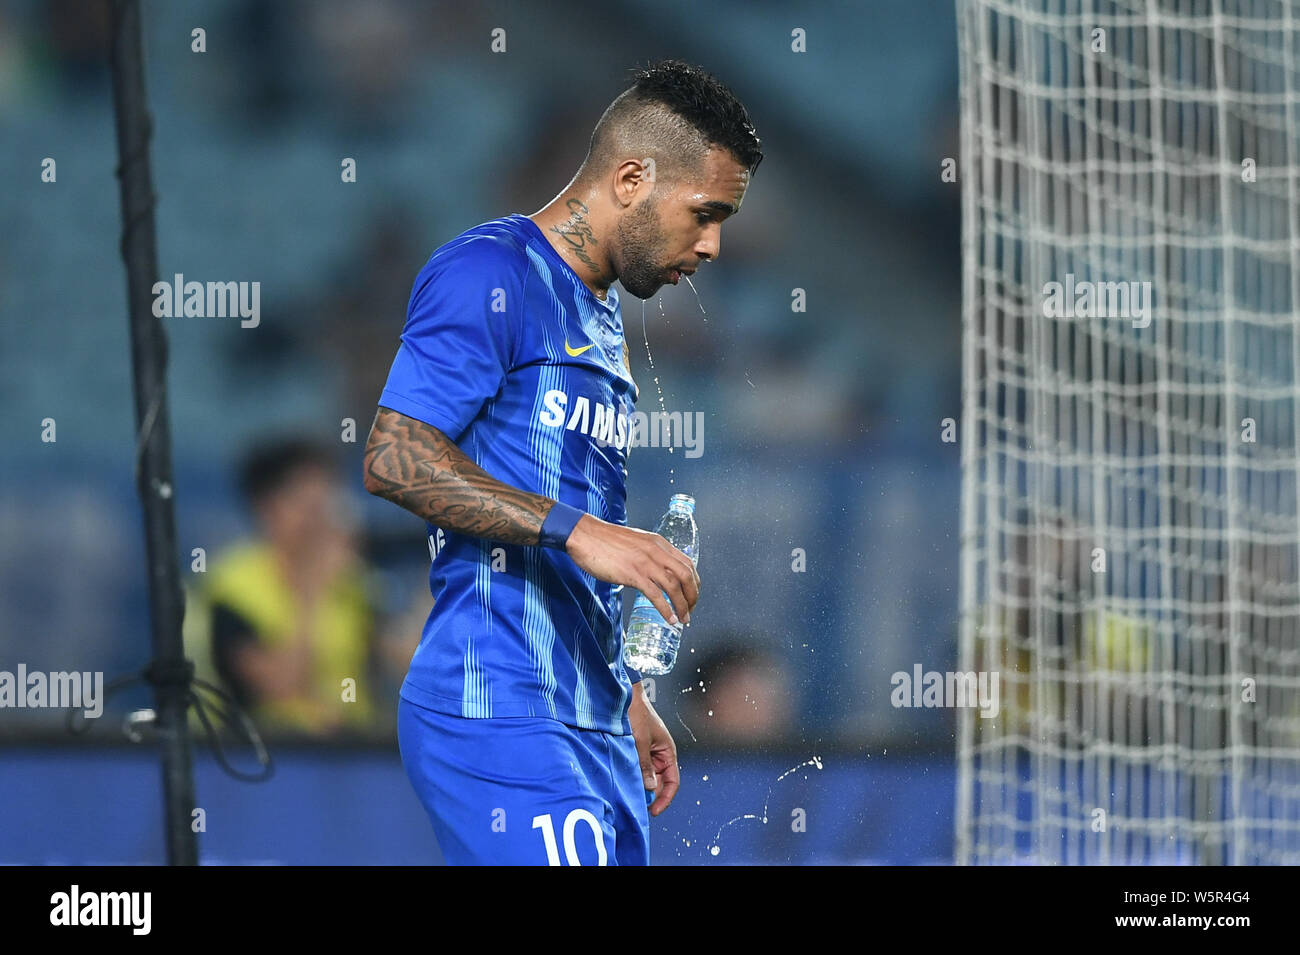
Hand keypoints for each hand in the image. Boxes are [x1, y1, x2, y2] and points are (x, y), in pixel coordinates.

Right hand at [565, 514, 698, 624]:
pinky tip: (669, 618)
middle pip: (686, 576)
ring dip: (682, 606)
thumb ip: (648, 554)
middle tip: (691, 610)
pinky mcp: (633, 574)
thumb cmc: (605, 540)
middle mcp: (656, 552)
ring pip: (674, 587)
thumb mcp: (636, 542)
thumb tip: (655, 571)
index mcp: (658, 543)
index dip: (694, 582)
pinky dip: (665, 609)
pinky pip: (656, 595)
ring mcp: (645, 563)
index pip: (687, 563)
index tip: (693, 595)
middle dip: (693, 596)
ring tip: (683, 618)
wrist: (585, 535)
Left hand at [628, 684, 678, 816]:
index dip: (665, 798)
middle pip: (659, 782)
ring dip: (640, 783)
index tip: (654, 811)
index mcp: (668, 752)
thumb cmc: (637, 713)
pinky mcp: (638, 750)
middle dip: (650, 793)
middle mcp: (660, 754)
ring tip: (628, 790)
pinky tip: (624, 778)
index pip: (672, 782)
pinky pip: (638, 767)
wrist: (626, 696)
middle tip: (636, 803)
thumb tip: (650, 787)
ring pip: (647, 776)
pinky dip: (633, 774)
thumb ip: (645, 765)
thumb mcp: (640, 741)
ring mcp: (649, 753)